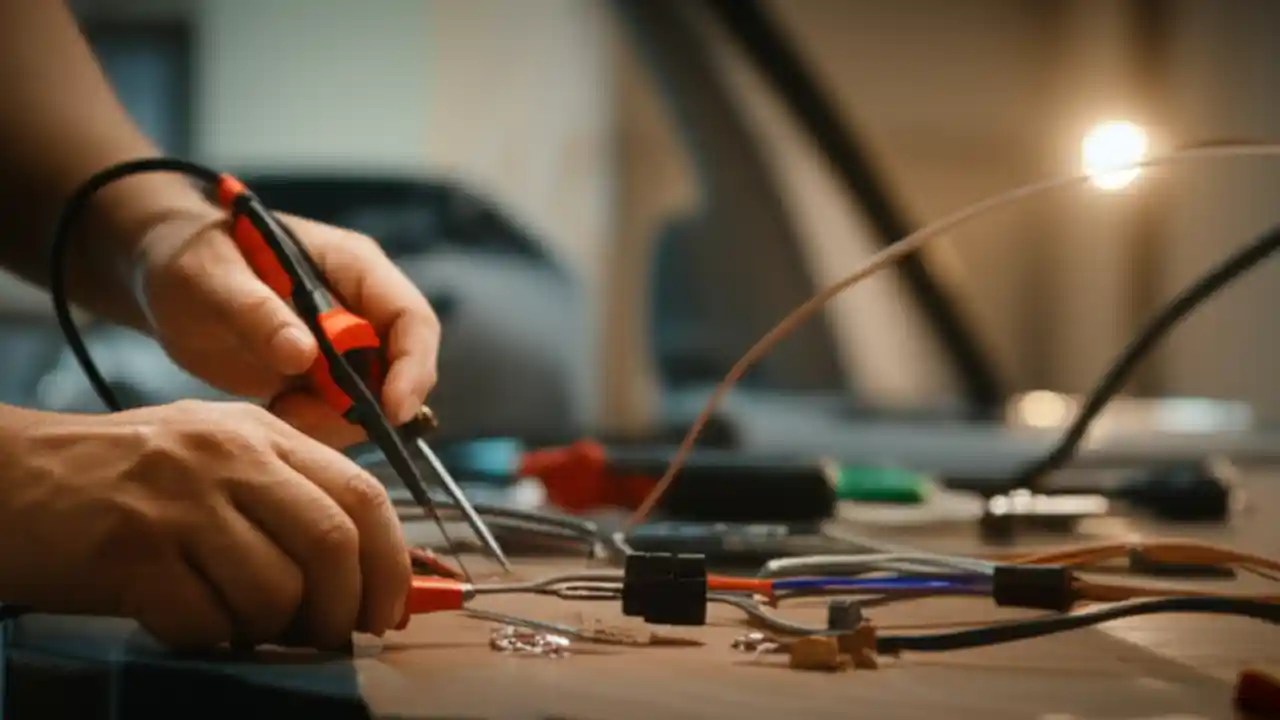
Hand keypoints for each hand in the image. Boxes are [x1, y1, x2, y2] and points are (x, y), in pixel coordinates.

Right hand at [0, 401, 410, 648]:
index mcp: (261, 433)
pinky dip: (211, 639)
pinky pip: (207, 621)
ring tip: (247, 627)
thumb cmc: (126, 478)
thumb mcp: (218, 455)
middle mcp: (228, 456)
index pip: (363, 494)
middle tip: (332, 638)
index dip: (392, 562)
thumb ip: (290, 494)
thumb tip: (369, 569)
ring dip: (273, 630)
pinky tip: (190, 622)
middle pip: (332, 543)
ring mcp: (180, 500)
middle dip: (345, 608)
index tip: (390, 609)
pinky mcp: (133, 551)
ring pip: (276, 590)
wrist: (12, 480)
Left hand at [137, 211, 438, 446]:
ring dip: (334, 421)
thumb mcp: (212, 277)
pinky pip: (338, 416)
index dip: (413, 367)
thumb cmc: (190, 258)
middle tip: (303, 416)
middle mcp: (361, 309)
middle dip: (366, 405)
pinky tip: (273, 414)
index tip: (393, 410)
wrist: (161, 280)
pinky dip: (314, 428)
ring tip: (278, 412)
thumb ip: (257, 312)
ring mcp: (342, 348)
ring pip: (371, 401)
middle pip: (400, 369)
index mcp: (354, 268)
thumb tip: (302, 356)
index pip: (412, 319)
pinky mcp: (320, 380)